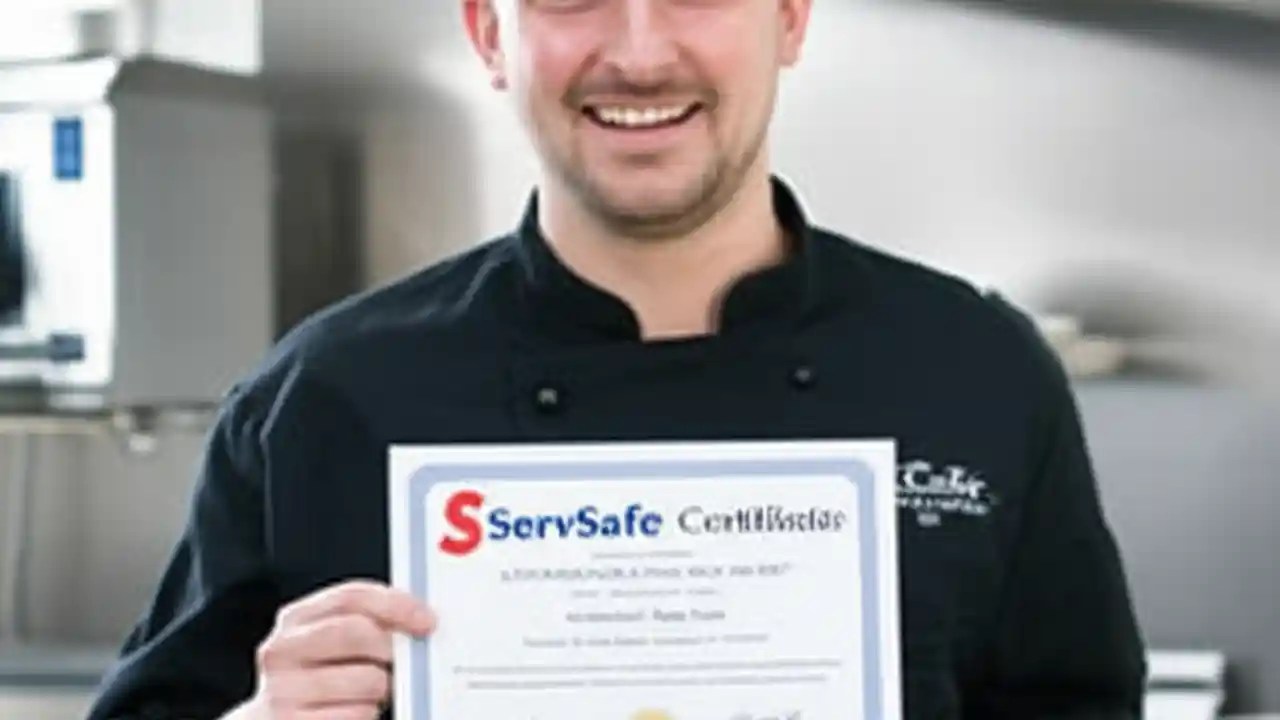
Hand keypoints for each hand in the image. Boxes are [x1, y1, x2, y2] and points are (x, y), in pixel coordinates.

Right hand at [226, 580, 435, 719]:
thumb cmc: (317, 680)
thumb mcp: (330, 642)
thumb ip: (366, 622)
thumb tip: (418, 618)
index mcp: (295, 620)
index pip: (352, 597)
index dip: (396, 604)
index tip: (426, 620)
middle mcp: (283, 651)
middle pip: (358, 632)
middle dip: (390, 648)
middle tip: (400, 662)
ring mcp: (283, 691)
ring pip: (368, 679)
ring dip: (381, 689)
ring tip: (367, 693)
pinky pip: (358, 715)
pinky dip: (366, 716)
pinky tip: (352, 712)